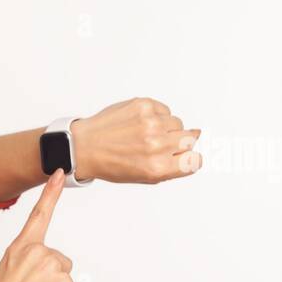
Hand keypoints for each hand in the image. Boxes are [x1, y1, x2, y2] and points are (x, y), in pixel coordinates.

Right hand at [0, 165, 76, 281]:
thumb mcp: (7, 277)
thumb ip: (28, 268)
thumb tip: (49, 280)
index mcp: (19, 247)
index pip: (39, 214)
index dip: (50, 193)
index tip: (59, 173)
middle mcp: (36, 250)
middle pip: (60, 262)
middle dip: (52, 281)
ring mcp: (50, 263)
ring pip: (66, 279)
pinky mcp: (63, 280)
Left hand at [70, 97, 202, 183]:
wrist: (84, 146)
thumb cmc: (112, 164)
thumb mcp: (144, 176)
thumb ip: (173, 167)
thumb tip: (196, 153)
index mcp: (158, 168)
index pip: (195, 160)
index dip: (189, 158)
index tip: (181, 156)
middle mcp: (156, 145)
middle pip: (190, 139)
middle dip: (179, 142)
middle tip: (159, 145)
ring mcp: (151, 123)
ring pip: (178, 123)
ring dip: (167, 128)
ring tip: (144, 134)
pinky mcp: (144, 105)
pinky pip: (165, 110)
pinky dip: (156, 116)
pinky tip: (139, 124)